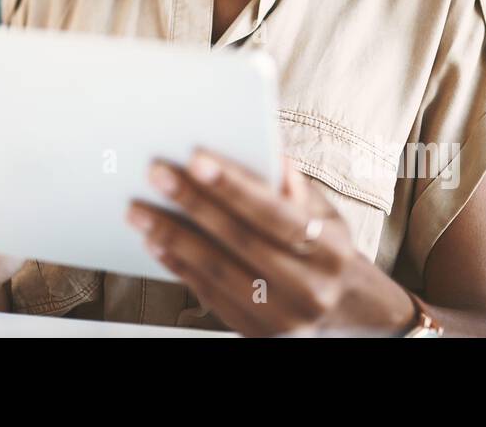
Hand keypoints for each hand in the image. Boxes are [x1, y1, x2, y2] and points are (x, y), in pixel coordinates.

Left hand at [126, 150, 416, 336]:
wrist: (346, 313)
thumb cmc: (328, 251)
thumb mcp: (327, 215)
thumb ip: (295, 187)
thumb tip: (271, 152)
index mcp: (329, 252)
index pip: (275, 214)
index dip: (234, 186)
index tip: (196, 158)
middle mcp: (308, 289)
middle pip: (240, 241)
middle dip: (193, 203)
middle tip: (156, 174)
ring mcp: (281, 318)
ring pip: (217, 271)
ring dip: (172, 237)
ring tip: (139, 209)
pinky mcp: (255, 334)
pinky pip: (208, 296)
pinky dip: (177, 266)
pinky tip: (153, 240)